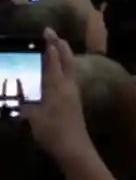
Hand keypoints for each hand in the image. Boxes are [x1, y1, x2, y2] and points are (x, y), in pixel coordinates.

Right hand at [26, 29, 90, 160]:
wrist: (74, 147)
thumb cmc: (53, 131)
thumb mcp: (34, 117)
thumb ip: (25, 104)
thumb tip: (16, 97)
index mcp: (57, 86)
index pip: (54, 60)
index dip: (50, 45)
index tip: (47, 32)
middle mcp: (68, 85)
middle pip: (67, 60)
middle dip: (61, 45)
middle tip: (53, 35)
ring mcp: (74, 92)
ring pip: (71, 67)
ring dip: (64, 55)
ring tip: (57, 47)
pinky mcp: (75, 100)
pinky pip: (70, 76)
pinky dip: (65, 67)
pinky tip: (60, 71)